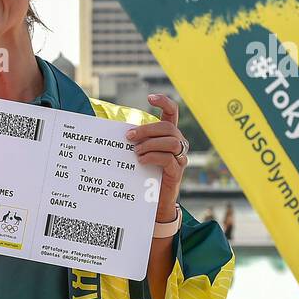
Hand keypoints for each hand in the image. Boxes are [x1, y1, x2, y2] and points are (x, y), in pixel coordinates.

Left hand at [127, 93, 187, 217]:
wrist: (153, 201)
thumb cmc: (143, 174)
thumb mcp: (138, 153)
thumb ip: (135, 141)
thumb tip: (119, 131)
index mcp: (168, 135)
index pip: (172, 113)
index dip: (164, 102)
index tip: (149, 97)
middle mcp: (178, 143)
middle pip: (168, 127)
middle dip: (146, 129)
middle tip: (128, 138)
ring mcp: (180, 158)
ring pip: (171, 141)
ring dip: (150, 144)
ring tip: (136, 153)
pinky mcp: (177, 172)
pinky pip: (169, 159)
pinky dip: (153, 157)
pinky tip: (140, 161)